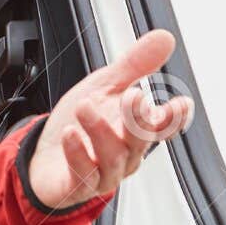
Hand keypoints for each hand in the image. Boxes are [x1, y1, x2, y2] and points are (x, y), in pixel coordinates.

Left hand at [26, 29, 193, 210]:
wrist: (43, 156)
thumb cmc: (80, 123)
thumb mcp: (105, 86)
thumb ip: (135, 65)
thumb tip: (165, 39)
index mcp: (135, 130)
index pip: (162, 126)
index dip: (174, 117)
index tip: (182, 103)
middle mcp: (125, 154)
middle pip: (140, 141)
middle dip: (139, 120)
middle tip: (133, 97)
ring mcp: (103, 173)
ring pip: (112, 157)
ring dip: (100, 130)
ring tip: (85, 107)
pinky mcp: (77, 185)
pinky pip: (83, 174)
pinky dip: (78, 154)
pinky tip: (71, 135)